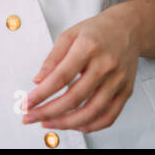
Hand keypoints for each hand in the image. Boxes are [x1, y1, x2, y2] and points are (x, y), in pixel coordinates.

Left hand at [22, 5, 140, 133]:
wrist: (128, 28)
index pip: (61, 77)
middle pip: (75, 98)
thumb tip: (38, 81)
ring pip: (92, 112)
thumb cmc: (97, 31)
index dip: (41, 94)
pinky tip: (75, 125)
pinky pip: (109, 116)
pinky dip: (91, 126)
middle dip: (48, 112)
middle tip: (31, 117)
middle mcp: (105, 65)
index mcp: (88, 47)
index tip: (26, 104)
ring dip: (67, 123)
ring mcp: (118, 80)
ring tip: (49, 123)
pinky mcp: (126, 91)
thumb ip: (53, 58)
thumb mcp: (69, 35)